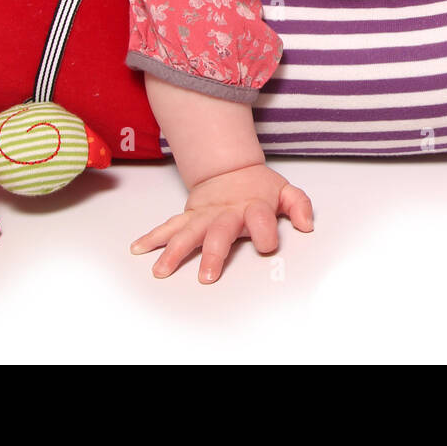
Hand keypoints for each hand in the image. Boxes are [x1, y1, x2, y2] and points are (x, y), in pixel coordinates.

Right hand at [131, 162, 313, 282]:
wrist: (230, 169)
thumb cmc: (258, 187)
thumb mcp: (285, 191)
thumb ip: (299, 206)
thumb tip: (307, 224)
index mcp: (253, 206)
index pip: (262, 219)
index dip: (266, 231)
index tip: (266, 244)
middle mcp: (227, 212)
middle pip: (220, 232)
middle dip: (213, 253)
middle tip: (207, 275)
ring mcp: (205, 215)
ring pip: (188, 232)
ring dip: (175, 251)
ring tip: (163, 269)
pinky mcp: (189, 217)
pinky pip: (169, 226)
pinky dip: (153, 237)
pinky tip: (139, 248)